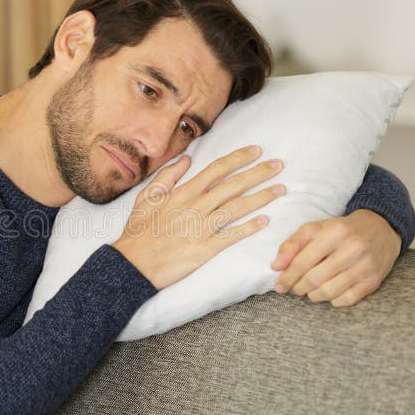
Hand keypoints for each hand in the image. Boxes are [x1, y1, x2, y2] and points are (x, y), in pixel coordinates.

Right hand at [112, 145, 285, 289]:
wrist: (133, 264)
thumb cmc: (139, 230)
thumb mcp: (147, 196)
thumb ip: (168, 176)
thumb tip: (187, 159)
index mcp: (183, 192)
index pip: (217, 169)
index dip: (239, 158)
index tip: (257, 150)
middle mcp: (196, 206)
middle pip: (234, 185)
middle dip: (259, 173)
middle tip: (279, 165)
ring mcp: (202, 228)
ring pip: (238, 208)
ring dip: (262, 197)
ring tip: (281, 189)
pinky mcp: (205, 249)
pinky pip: (232, 236)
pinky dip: (249, 227)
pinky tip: (265, 220)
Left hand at [271, 208, 400, 306]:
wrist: (381, 229)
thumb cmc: (341, 230)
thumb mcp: (315, 229)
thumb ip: (292, 245)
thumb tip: (276, 267)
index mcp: (334, 233)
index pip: (304, 261)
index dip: (288, 276)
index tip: (279, 285)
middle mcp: (352, 249)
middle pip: (315, 279)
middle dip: (298, 287)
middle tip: (294, 288)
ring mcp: (365, 267)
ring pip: (329, 292)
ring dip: (313, 295)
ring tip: (309, 290)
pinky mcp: (373, 281)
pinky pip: (346, 300)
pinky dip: (332, 300)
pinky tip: (328, 292)